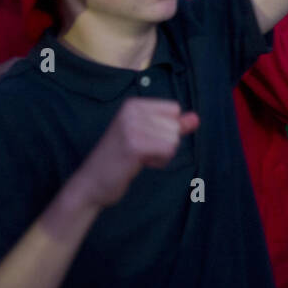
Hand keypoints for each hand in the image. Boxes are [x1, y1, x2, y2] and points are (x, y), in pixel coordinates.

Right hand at [75, 98, 197, 207]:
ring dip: (160, 154)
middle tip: (137, 151)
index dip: (166, 128)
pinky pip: (168, 150)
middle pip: (175, 125)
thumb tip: (196, 118)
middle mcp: (131, 111)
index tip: (143, 139)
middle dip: (164, 143)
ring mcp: (131, 127)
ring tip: (137, 158)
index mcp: (133, 104)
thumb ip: (173, 126)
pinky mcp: (134, 145)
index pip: (174, 110)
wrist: (91, 183)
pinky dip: (159, 161)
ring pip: (173, 139)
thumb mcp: (148, 136)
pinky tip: (139, 163)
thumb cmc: (121, 159)